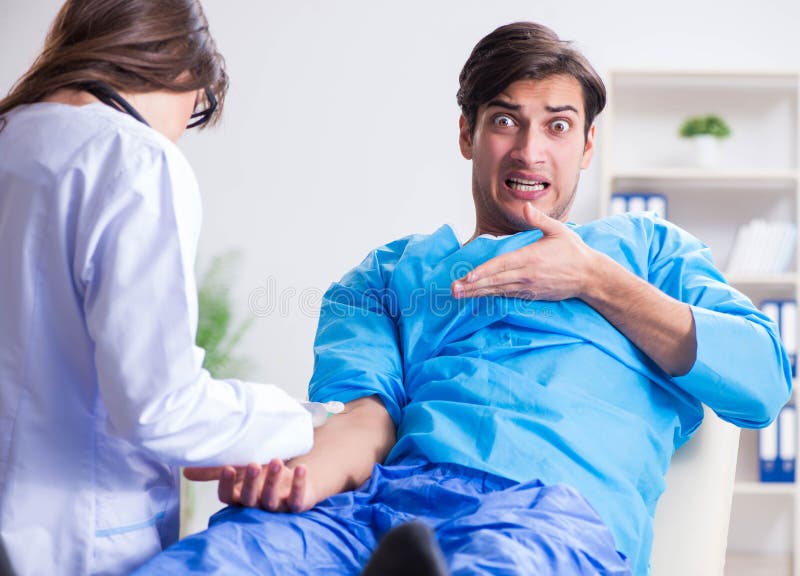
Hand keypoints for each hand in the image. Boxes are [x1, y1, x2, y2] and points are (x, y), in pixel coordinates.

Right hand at [183, 458, 317, 512]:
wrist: (292, 479)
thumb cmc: (260, 475)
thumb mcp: (239, 470)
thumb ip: (215, 470)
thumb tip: (185, 471)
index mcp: (240, 497)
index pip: (228, 496)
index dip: (227, 484)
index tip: (229, 467)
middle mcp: (256, 504)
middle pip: (250, 499)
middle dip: (250, 482)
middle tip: (252, 464)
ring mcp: (276, 506)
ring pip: (271, 500)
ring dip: (272, 480)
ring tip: (276, 461)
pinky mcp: (295, 505)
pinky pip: (297, 499)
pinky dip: (299, 484)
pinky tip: (300, 468)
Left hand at [451, 202, 598, 300]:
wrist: (590, 277)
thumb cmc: (574, 251)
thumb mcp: (558, 230)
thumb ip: (539, 219)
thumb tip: (525, 206)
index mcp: (530, 257)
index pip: (502, 265)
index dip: (483, 272)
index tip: (468, 276)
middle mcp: (527, 275)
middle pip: (495, 281)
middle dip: (472, 286)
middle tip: (453, 290)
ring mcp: (529, 287)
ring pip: (498, 290)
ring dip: (478, 293)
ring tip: (459, 295)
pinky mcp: (532, 295)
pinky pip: (508, 296)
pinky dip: (492, 296)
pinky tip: (479, 296)